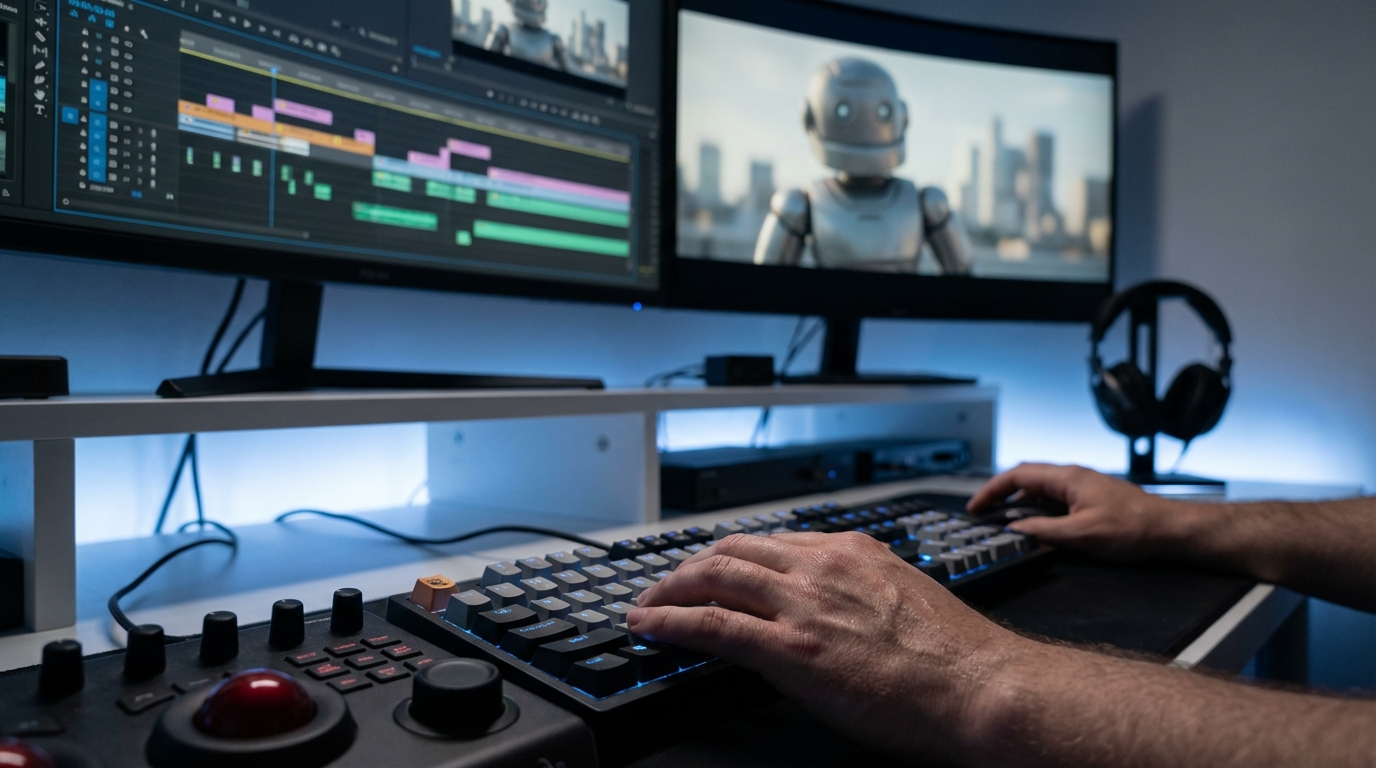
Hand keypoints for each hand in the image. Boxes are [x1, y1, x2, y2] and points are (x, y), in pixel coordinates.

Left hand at [627, 532, 1028, 758]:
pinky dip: (669, 621)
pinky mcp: (790, 649)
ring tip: (648, 605)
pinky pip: (710, 625)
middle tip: (667, 584)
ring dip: (669, 589)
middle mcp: (821, 566)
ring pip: (714, 577)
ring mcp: (803, 605)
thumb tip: (838, 608)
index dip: (732, 556)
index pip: (772, 542)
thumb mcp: (904, 599)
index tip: (713, 568)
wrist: (982, 688)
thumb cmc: (957, 658)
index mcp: (851, 552)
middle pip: (733, 550)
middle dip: (691, 566)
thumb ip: (862, 591)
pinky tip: (648, 627)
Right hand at [967, 463, 1184, 559]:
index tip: (976, 507)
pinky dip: (1038, 509)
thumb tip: (1015, 530)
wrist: (1170, 531)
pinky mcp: (1092, 499)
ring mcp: (1083, 487)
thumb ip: (1043, 531)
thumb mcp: (1081, 534)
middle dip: (1001, 494)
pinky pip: (1056, 499)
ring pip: (1041, 490)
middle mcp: (1073, 477)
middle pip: (1027, 478)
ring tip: (1005, 522)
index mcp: (1067, 478)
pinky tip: (1037, 526)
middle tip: (984, 512)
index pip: (1018, 476)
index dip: (992, 490)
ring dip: (1020, 503)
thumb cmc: (1132, 529)